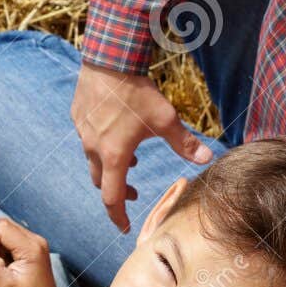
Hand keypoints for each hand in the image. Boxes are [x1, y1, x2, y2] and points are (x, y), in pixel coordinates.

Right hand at [71, 61, 212, 231]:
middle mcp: (94, 148)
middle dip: (116, 192)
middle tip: (132, 193)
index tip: (124, 227)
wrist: (109, 59)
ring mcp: (83, 132)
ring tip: (129, 159)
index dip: (118, 216)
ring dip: (110, 166)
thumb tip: (207, 159)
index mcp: (114, 156)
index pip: (112, 198)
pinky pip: (87, 138)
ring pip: (93, 160)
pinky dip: (100, 144)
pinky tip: (115, 131)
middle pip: (101, 182)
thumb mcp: (166, 119)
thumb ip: (184, 143)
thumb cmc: (137, 92)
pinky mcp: (78, 116)